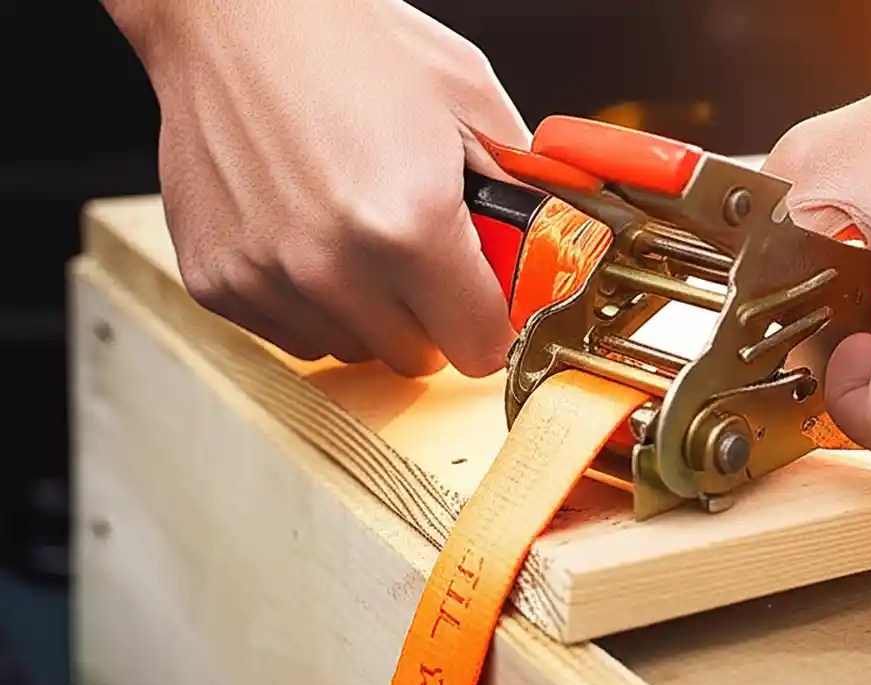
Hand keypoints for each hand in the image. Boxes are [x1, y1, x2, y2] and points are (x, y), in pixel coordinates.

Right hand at [134, 0, 528, 375]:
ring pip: (351, 349)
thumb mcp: (469, 99)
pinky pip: (289, 331)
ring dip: (369, 312)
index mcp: (411, 226)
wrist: (232, 13)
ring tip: (360, 234)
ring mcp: (267, 278)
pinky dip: (309, 301)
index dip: (491, 323)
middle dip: (433, 316)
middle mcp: (334, 266)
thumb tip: (548, 246)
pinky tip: (308, 235)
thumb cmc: (347, 40)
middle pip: (416, 357)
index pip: (479, 349)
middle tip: (425, 256)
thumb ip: (521, 188)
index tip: (486, 301)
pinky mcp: (215, 279)